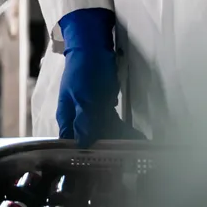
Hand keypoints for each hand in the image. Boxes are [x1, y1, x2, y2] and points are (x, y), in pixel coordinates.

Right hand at [56, 8, 141, 146]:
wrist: (92, 44)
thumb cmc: (84, 70)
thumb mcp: (83, 96)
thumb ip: (84, 120)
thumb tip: (83, 144)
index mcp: (67, 115)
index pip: (74, 142)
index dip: (88, 153)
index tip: (105, 162)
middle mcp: (77, 116)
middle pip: (91, 137)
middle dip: (109, 147)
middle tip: (129, 155)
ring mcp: (90, 109)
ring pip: (103, 129)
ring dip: (119, 137)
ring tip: (138, 145)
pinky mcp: (102, 102)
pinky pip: (112, 120)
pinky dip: (122, 127)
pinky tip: (134, 134)